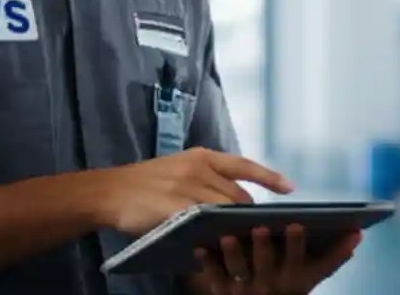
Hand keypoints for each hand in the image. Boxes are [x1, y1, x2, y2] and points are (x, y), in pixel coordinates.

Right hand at [94, 148, 293, 234]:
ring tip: (243, 239)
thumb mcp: (179, 170)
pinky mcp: (175, 207)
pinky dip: (214, 234)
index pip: (244, 165)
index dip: (269, 177)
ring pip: (225, 210)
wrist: (109, 191)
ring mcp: (186, 187)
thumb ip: (206, 180)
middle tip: (259, 229)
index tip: (290, 188)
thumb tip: (235, 203)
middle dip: (250, 213)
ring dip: (236, 226)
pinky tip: (218, 244)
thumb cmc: (146, 184)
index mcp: (202, 156)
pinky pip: (205, 223)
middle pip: (238, 194)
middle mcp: (197, 167)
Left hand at [193, 225, 361, 294]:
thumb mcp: (313, 275)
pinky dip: (207, 264)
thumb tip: (358, 234)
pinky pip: (213, 278)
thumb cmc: (290, 287)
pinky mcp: (222, 291)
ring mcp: (244, 290)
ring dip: (233, 254)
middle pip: (266, 264)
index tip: (296, 224)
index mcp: (293, 278)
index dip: (297, 244)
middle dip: (263, 246)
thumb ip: (335, 255)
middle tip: (259, 226)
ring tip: (227, 235)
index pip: (297, 260)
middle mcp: (270, 285)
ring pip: (238, 270)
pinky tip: (200, 246)